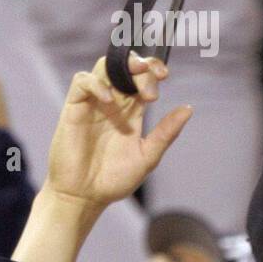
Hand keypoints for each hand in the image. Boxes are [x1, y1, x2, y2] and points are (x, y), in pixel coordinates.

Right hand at [44, 54, 190, 210]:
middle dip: (142, 64)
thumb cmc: (114, 180)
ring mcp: (93, 104)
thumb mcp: (147, 156)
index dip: (153, 71)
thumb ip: (165, 133)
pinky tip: (110, 99)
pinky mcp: (74, 109)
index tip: (165, 76)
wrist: (84, 197)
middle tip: (155, 75)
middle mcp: (113, 103)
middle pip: (126, 68)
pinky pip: (82, 83)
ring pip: (104, 68)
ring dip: (121, 66)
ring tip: (137, 75)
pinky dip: (96, 84)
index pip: (143, 78)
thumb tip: (188, 108)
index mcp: (131, 111)